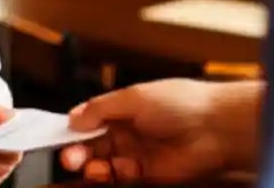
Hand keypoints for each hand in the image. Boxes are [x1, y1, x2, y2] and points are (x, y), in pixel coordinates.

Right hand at [60, 79, 243, 183]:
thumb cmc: (180, 102)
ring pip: (102, 163)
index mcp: (123, 108)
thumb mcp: (133, 97)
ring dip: (88, 165)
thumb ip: (100, 108)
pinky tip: (100, 172)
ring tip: (82, 165)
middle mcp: (128, 132)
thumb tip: (72, 118)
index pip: (90, 120)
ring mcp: (137, 154)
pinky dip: (106, 176)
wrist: (217, 128)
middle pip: (92, 144)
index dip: (73, 129)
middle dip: (76, 150)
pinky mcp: (148, 175)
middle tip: (68, 156)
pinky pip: (119, 178)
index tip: (57, 136)